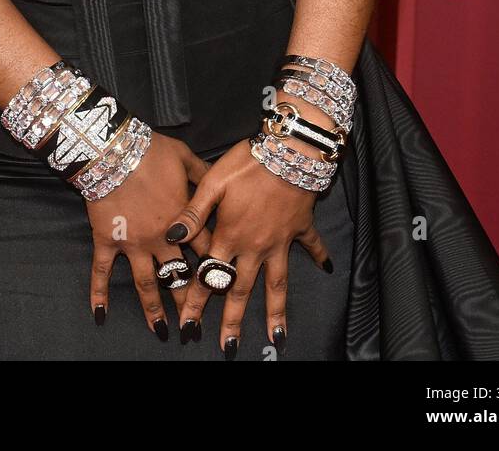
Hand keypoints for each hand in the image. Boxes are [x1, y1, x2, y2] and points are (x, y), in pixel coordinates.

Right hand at [84, 131, 210, 340]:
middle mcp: (161, 238)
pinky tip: (100, 316)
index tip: (225, 287)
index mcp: (183, 219)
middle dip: (189, 302)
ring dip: (155, 310)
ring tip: (163, 332)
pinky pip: (101, 272)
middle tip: (196, 326)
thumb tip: (219, 176)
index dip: (217, 268)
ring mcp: (133, 243)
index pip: (206, 250)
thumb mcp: (184, 157)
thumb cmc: (151, 151)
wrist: (114, 150)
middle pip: (179, 276)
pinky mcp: (107, 241)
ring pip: (147, 284)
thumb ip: (203, 172)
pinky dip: (99, 294)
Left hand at [163, 137, 332, 356]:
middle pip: (241, 288)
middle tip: (228, 348)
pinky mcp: (300, 227)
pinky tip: (327, 269)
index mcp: (230, 235)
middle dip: (233, 320)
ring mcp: (280, 240)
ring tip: (277, 338)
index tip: (189, 325)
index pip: (209, 275)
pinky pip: (311, 246)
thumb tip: (172, 236)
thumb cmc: (247, 162)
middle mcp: (255, 245)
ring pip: (276, 283)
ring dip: (276, 311)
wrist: (289, 150)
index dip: (197, 301)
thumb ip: (193, 212)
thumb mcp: (213, 182)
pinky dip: (319, 256)